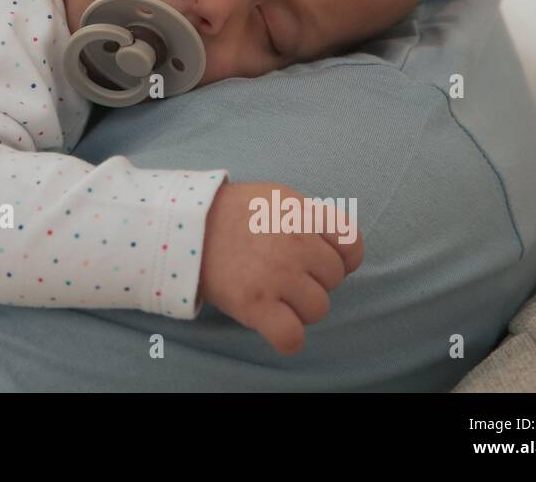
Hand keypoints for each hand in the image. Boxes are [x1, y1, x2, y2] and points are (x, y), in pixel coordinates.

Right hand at [198, 181, 363, 355]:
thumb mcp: (275, 197)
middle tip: (283, 275)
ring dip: (300, 308)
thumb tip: (337, 251)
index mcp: (301, 213)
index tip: (322, 263)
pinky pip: (292, 337)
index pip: (352, 244)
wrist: (183, 225)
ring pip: (318, 309)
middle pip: (334, 280)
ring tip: (274, 297)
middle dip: (313, 280)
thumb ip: (307, 217)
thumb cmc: (229, 214)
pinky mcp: (254, 303)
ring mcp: (276, 274)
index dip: (344, 259)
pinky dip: (287, 338)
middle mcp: (295, 242)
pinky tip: (273, 326)